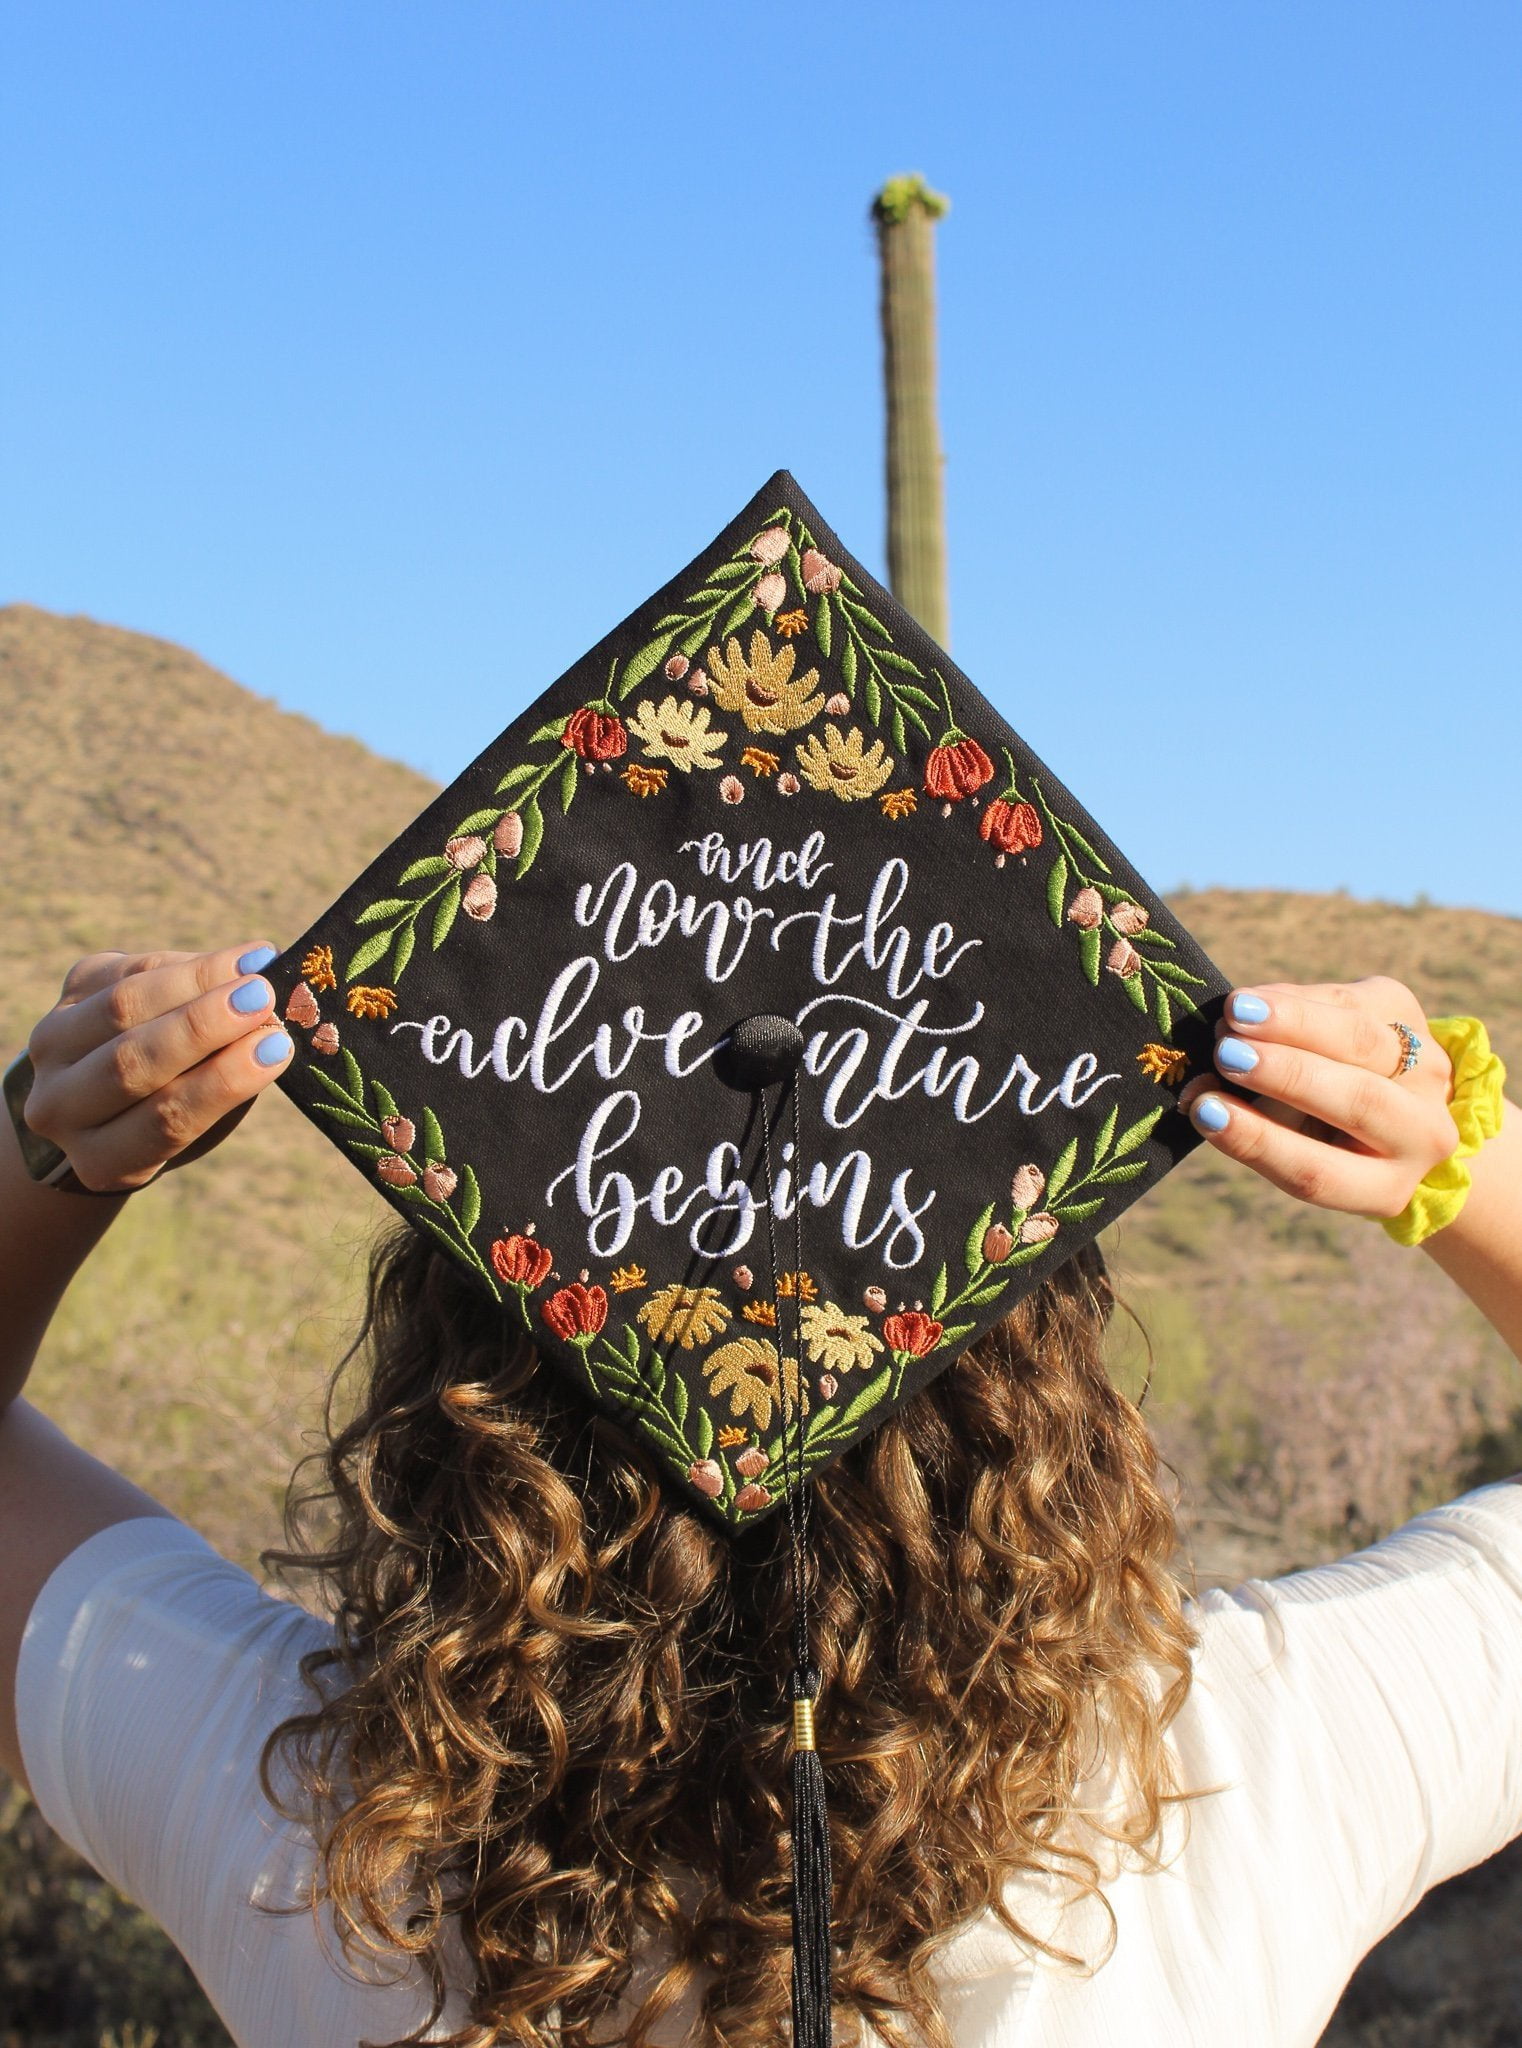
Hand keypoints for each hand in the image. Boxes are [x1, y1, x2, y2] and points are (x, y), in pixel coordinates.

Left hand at [21, 943, 293, 1193]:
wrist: (112, 1090)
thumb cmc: (175, 1112)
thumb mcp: (202, 1123)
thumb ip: (227, 1083)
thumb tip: (268, 1026)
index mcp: (102, 1160)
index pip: (163, 1122)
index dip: (221, 1082)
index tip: (276, 1047)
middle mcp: (61, 1106)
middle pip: (131, 1061)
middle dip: (202, 1026)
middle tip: (262, 998)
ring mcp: (53, 1045)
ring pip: (121, 1007)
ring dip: (195, 983)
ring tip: (254, 968)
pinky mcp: (67, 991)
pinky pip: (125, 970)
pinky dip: (184, 964)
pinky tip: (235, 960)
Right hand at [1176, 977, 1461, 1218]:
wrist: (1393, 1093)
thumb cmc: (1322, 1132)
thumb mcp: (1291, 1146)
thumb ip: (1247, 1124)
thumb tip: (1193, 1094)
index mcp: (1385, 1185)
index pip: (1319, 1173)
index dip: (1260, 1141)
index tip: (1206, 1109)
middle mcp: (1421, 1131)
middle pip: (1357, 1100)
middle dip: (1286, 1074)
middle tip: (1226, 1054)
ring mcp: (1426, 1068)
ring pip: (1362, 1040)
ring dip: (1293, 1022)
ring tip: (1235, 1013)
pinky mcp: (1407, 1010)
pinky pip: (1349, 999)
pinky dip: (1294, 998)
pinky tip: (1252, 1001)